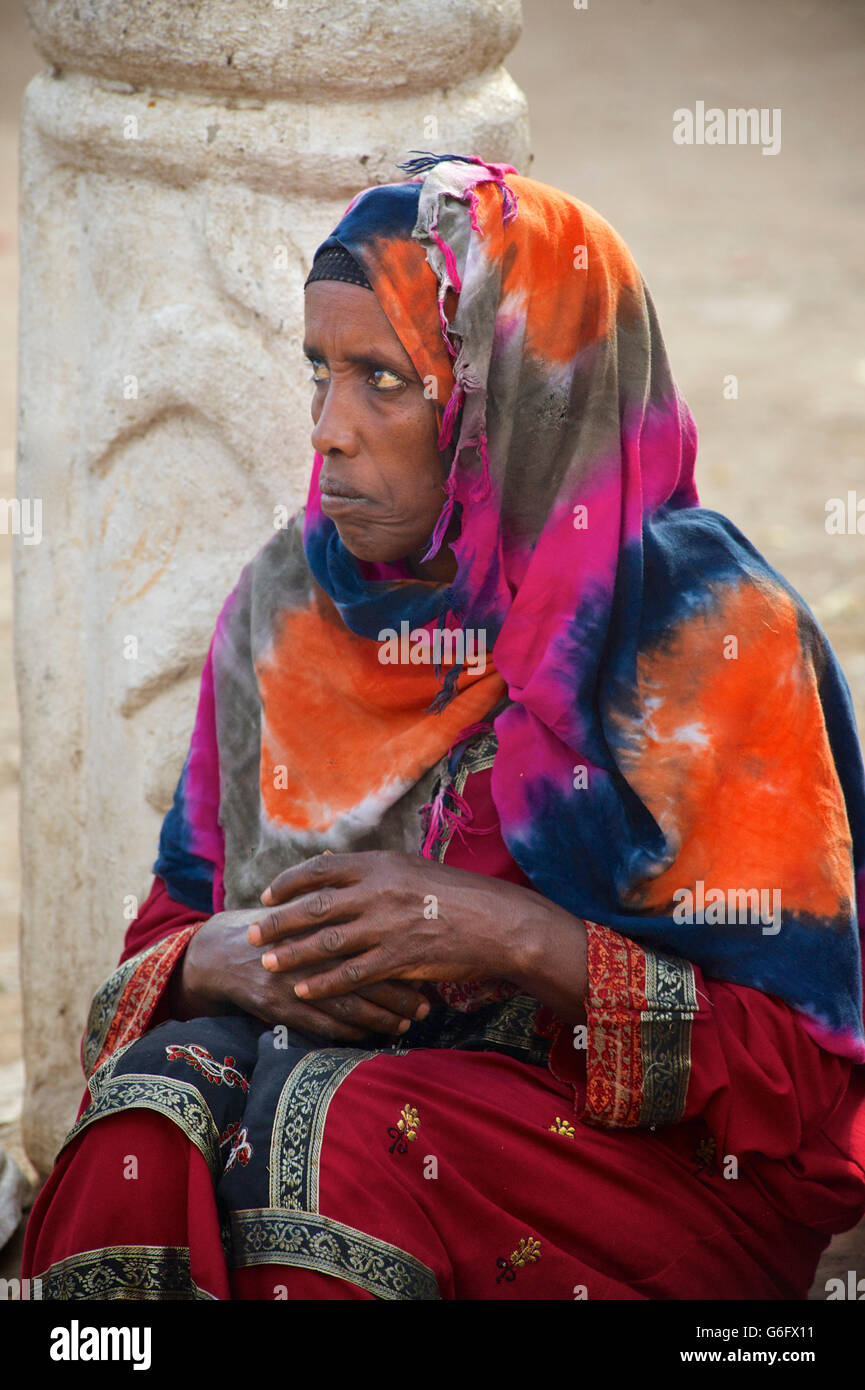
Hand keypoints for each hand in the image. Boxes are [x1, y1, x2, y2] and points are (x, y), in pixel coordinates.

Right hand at [176, 908, 431, 1042]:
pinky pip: (321, 1024)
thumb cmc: (270, 927)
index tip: (428, 971)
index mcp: (318, 921)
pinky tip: (370, 1036)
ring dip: (380, 1019)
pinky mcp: (278, 1006)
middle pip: (365, 975)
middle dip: (400, 996)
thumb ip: (330, 892)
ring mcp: (292, 980)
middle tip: (427, 1007)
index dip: (402, 958)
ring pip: (347, 1006)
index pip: (371, 940)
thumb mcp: (297, 903)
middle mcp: (308, 950)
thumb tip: (364, 873)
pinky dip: (349, 1032)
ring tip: (405, 1026)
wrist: (219, 953)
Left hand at [248, 850, 532, 1000]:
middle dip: (277, 921)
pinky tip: (303, 990)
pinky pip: (350, 974)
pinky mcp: (398, 959)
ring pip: (325, 942)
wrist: (497, 922)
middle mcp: (377, 891)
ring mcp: (386, 926)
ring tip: (268, 964)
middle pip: (313, 907)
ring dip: (291, 954)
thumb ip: (369, 869)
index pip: (320, 870)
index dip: (289, 882)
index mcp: (380, 864)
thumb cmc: (457, 894)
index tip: (268, 894)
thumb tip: (328, 862)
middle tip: (252, 933)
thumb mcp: (411, 868)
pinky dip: (323, 983)